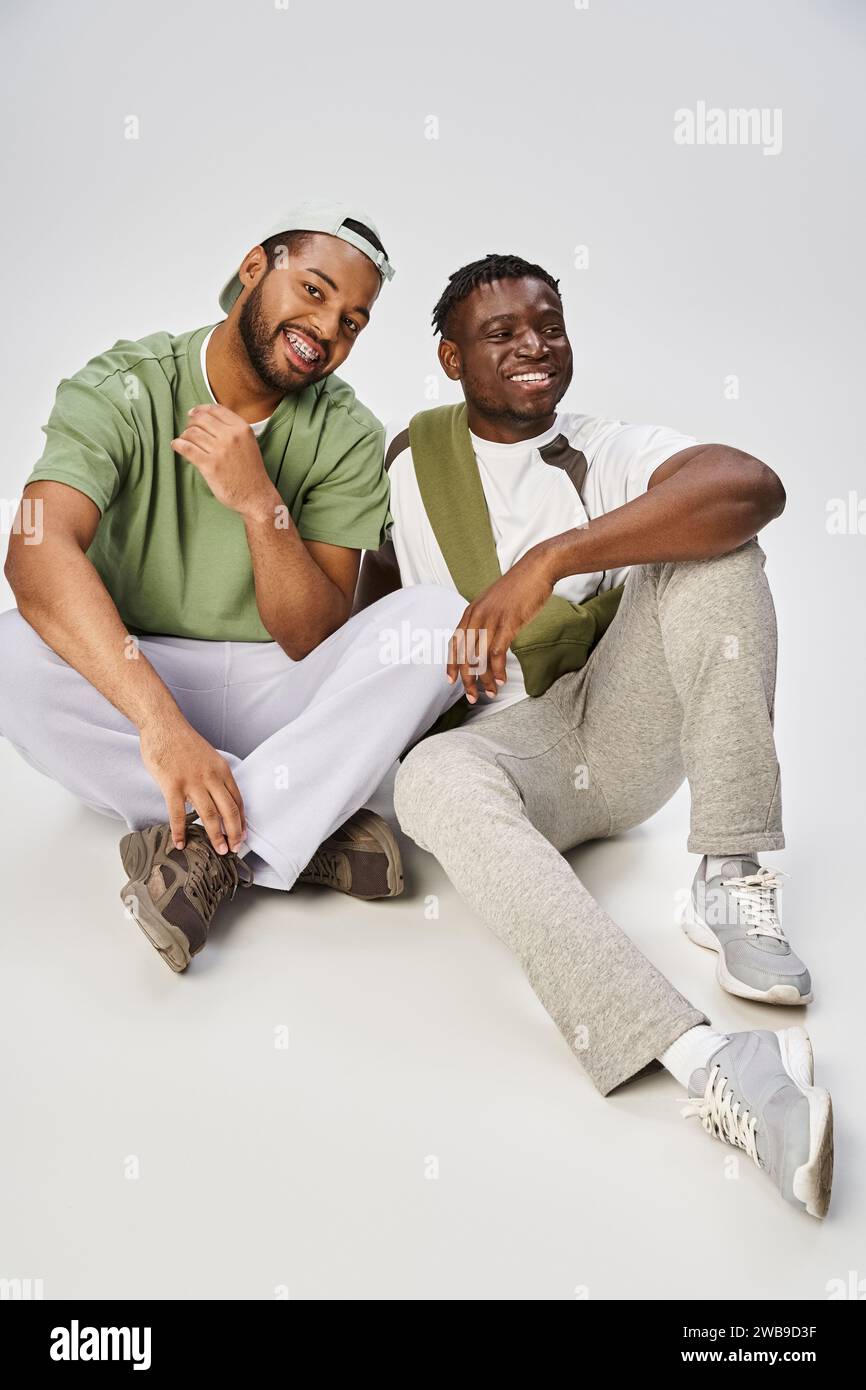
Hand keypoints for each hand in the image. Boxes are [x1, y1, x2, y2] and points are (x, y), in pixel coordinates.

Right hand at [139, 712, 246, 854]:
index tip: (243, 834)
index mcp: (222, 770)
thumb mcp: (209, 757)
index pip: (237, 800)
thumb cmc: (184, 741)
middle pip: (228, 811)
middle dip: (234, 833)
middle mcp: (211, 777)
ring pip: (209, 815)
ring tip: (218, 850)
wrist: (164, 725)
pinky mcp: (172, 785)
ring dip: (215, 836)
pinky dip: (180, 831)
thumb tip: (219, 797)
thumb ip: (215, 776)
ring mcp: (192, 781)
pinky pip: (177, 814)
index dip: (242, 820)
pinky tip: (181, 843)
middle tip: (234, 849)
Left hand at [171, 404, 280, 519]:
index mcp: (242, 429)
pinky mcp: (210, 466)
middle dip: (191, 423)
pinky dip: (178, 445)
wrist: (256, 496)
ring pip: (192, 433)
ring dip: (184, 436)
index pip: (216, 410)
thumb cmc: (251, 472)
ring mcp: (220, 451)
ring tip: (184, 441)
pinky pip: (187, 448)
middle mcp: (232, 436)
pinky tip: (176, 446)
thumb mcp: (249, 444)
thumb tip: (207, 419)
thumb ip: (233, 431)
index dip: (201, 409)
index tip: (193, 413)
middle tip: (188, 431)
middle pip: (201, 419)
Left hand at [446, 550, 553, 702]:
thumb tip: (486, 641)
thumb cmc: (519, 587)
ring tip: (490, 692)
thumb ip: (487, 621)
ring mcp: (491, 620)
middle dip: (467, 679)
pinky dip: (498, 669)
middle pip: (465, 654)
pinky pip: (497, 652)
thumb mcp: (494, 603)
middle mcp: (476, 616)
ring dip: (484, 679)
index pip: (455, 642)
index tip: (451, 680)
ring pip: (480, 657)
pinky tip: (501, 679)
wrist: (536, 569)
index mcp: (471, 611)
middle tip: (472, 696)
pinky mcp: (507, 623)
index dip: (451, 663)